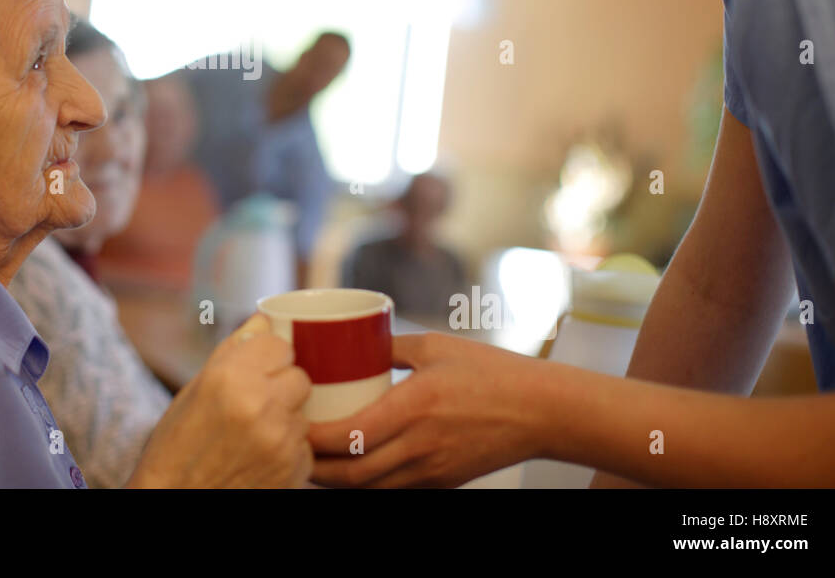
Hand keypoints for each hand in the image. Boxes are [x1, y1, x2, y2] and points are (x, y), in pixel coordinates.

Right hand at [129, 313, 312, 486]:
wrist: (175, 500)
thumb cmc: (177, 444)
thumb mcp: (194, 389)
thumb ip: (233, 350)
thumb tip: (265, 319)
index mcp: (230, 377)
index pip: (278, 344)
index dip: (268, 355)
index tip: (257, 367)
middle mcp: (260, 405)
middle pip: (299, 376)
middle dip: (282, 386)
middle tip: (256, 402)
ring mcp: (280, 440)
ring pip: (304, 411)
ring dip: (286, 417)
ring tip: (254, 433)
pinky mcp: (294, 469)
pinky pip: (305, 444)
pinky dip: (289, 448)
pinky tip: (260, 456)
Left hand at [307, 331, 545, 487]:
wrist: (542, 411)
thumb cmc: (492, 372)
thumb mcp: (435, 347)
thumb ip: (391, 346)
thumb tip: (356, 342)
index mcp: (414, 407)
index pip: (351, 436)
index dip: (315, 438)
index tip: (295, 425)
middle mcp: (419, 445)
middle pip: (352, 474)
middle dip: (315, 469)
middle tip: (292, 450)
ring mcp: (431, 469)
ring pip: (369, 489)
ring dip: (336, 481)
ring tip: (313, 463)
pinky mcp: (442, 481)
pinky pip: (394, 490)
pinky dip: (366, 486)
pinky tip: (352, 471)